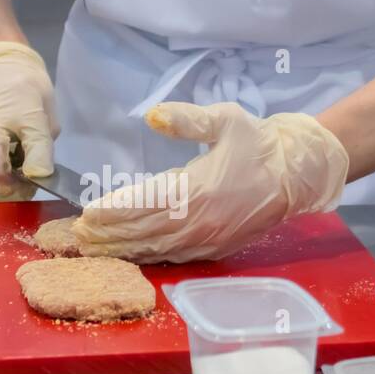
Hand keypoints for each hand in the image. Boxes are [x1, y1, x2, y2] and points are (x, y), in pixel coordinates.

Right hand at [0, 42, 58, 198]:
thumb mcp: (45, 113)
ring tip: (3, 179)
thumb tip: (38, 176)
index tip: (39, 178)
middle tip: (20, 184)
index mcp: (20, 107)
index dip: (37, 168)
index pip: (32, 141)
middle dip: (5, 180)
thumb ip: (42, 146)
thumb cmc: (26, 91)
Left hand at [72, 102, 348, 262]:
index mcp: (200, 190)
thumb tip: (152, 116)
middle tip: (78, 237)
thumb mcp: (224, 120)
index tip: (87, 213)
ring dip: (124, 250)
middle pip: (144, 233)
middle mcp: (201, 222)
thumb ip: (186, 119)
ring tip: (95, 248)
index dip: (114, 212)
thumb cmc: (258, 143)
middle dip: (109, 236)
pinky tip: (131, 254)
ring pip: (157, 250)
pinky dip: (149, 257)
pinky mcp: (216, 250)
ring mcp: (209, 240)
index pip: (145, 205)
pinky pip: (175, 258)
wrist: (296, 174)